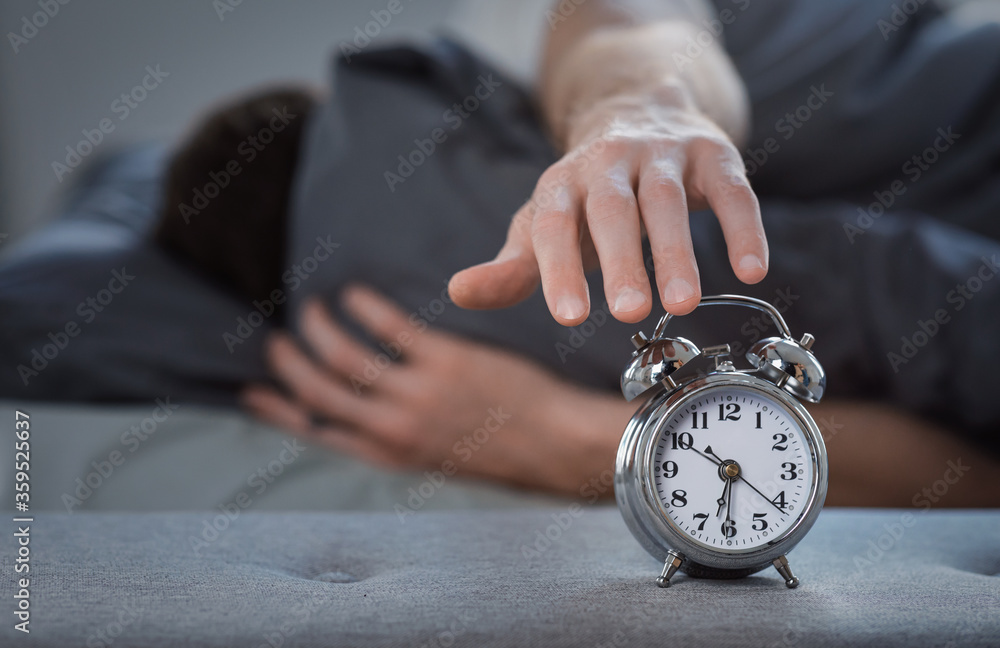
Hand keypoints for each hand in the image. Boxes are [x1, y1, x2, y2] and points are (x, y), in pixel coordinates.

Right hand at [241, 285, 627, 493]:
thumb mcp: (437, 459)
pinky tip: (356, 294)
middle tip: (277, 341)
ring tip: (315, 307)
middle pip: (318, 392)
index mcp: (389, 455)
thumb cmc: (501, 450)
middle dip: (289, 364)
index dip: (279, 411)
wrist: (554, 443)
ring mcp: (417, 393)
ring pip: (344, 357)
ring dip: (320, 328)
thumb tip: (368, 415)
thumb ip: (397, 437)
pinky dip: (364, 307)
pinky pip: (389, 328)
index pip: (316, 431)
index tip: (255, 392)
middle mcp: (394, 428)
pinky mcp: (444, 361)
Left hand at [448, 79, 766, 326]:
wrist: (640, 115)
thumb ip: (511, 267)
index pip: (555, 225)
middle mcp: (609, 162)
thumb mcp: (544, 227)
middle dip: (621, 260)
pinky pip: (732, 190)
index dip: (560, 268)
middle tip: (629, 313)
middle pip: (613, 210)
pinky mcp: (711, 153)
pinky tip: (751, 270)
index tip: (568, 316)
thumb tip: (457, 293)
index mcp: (561, 183)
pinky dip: (742, 228)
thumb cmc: (586, 196)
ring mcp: (662, 154)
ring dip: (676, 251)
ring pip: (669, 200)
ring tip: (684, 304)